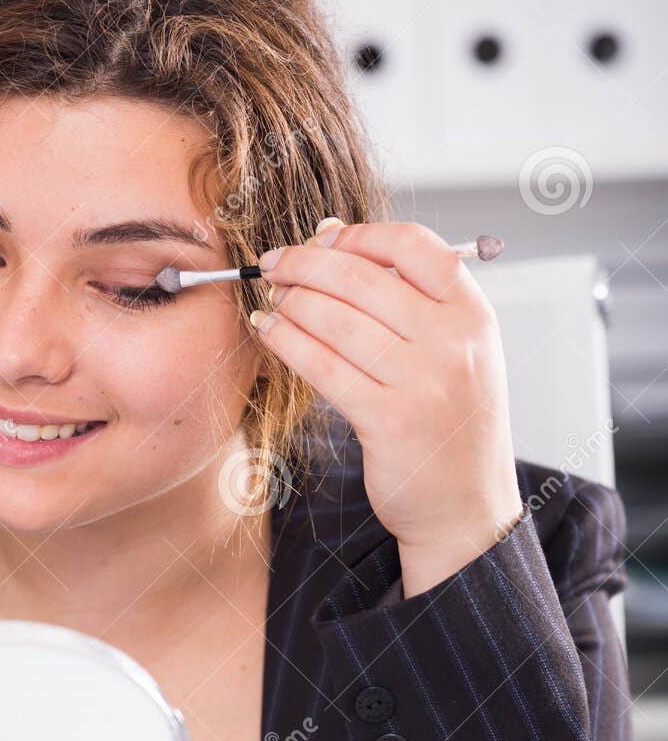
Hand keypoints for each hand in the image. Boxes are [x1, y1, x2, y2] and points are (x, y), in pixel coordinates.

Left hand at [252, 220, 523, 595]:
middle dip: (306, 264)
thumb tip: (332, 234)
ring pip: (336, 320)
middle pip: (363, 279)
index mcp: (473, 314)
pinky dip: (286, 341)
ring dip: (291, 302)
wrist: (466, 506)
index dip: (358, 235)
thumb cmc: (450, 423)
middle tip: (275, 264)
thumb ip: (408, 298)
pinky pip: (322, 365)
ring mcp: (423, 382)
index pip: (414, 245)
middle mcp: (452, 342)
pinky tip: (268, 332)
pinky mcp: (388, 420)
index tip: (321, 238)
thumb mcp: (453, 351)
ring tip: (271, 299)